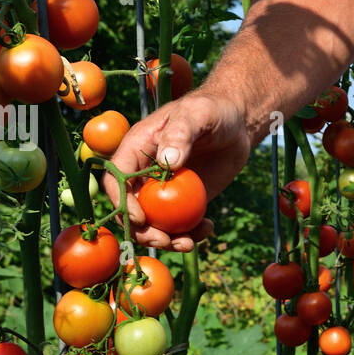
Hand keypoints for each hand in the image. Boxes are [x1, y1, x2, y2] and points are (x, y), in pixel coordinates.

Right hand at [103, 92, 250, 250]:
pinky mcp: (184, 201)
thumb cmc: (212, 110)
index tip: (141, 218)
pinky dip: (190, 233)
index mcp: (136, 149)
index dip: (122, 201)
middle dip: (142, 231)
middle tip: (165, 240)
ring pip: (154, 223)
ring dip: (166, 239)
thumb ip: (180, 134)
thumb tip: (166, 163)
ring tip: (189, 243)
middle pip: (130, 208)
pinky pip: (179, 224)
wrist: (236, 123)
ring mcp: (163, 190)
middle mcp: (144, 172)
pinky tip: (208, 229)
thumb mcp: (197, 115)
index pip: (117, 179)